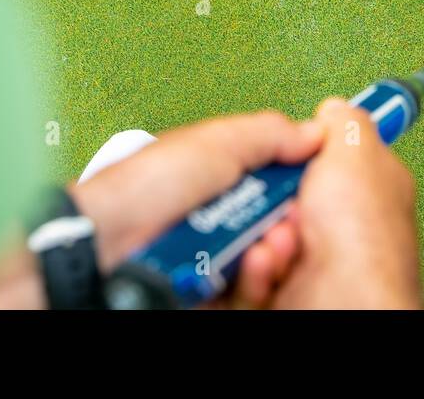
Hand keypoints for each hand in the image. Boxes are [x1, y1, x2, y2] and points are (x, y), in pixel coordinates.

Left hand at [70, 111, 321, 307]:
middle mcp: (225, 215)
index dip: (303, 185)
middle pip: (283, 223)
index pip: (284, 180)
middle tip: (288, 219)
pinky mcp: (215, 293)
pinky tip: (250, 265)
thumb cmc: (141, 188)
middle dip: (292, 221)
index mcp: (226, 174)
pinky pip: (252, 293)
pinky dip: (257, 282)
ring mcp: (219, 255)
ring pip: (272, 261)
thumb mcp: (214, 142)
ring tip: (266, 244)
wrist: (106, 244)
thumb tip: (314, 130)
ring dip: (276, 251)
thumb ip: (267, 133)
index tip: (318, 185)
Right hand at [272, 99, 423, 308]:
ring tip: (277, 236)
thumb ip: (345, 123)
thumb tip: (335, 107)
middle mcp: (343, 223)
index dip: (304, 152)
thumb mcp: (356, 154)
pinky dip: (256, 265)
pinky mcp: (287, 286)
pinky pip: (255, 267)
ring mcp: (314, 256)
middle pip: (287, 191)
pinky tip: (270, 261)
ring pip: (264, 229)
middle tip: (278, 198)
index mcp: (369, 185)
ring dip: (261, 230)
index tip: (285, 151)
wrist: (343, 300)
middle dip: (272, 194)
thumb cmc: (362, 236)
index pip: (331, 155)